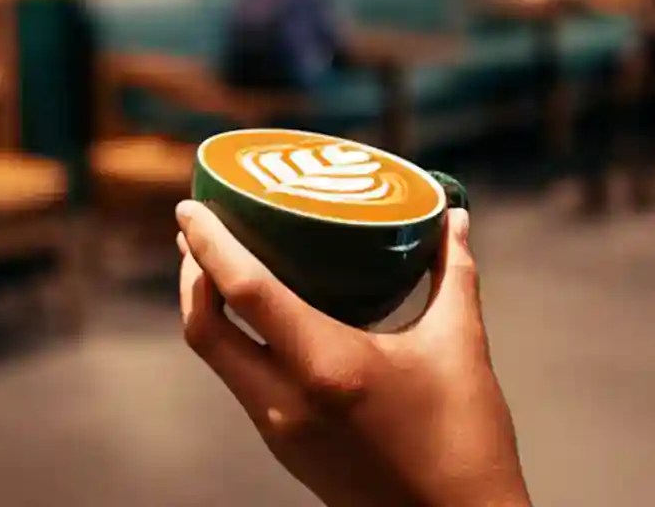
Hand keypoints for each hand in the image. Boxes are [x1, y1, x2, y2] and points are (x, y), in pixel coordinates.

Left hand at [176, 201, 529, 506]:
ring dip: (206, 308)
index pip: (243, 291)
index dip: (208, 244)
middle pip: (203, 330)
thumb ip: (452, 273)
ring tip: (219, 264)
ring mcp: (281, 431)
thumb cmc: (465, 438)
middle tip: (196, 229)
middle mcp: (288, 401)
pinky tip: (259, 319)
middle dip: (191, 273)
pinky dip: (234, 341)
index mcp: (328, 366)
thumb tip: (453, 218)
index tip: (190, 205)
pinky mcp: (286, 449)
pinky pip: (240, 382)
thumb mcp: (461, 346)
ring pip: (216, 360)